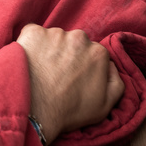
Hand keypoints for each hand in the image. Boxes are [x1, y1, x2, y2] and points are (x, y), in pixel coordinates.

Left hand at [15, 24, 123, 141]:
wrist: (35, 112)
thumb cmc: (69, 112)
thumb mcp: (105, 106)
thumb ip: (116, 82)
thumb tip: (110, 66)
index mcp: (98, 53)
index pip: (92, 52)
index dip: (81, 65)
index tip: (71, 76)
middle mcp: (79, 38)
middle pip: (74, 43)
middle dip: (66, 54)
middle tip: (56, 74)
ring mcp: (55, 34)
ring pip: (53, 38)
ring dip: (48, 50)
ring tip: (41, 71)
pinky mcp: (33, 33)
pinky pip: (32, 34)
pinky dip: (31, 44)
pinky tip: (29, 61)